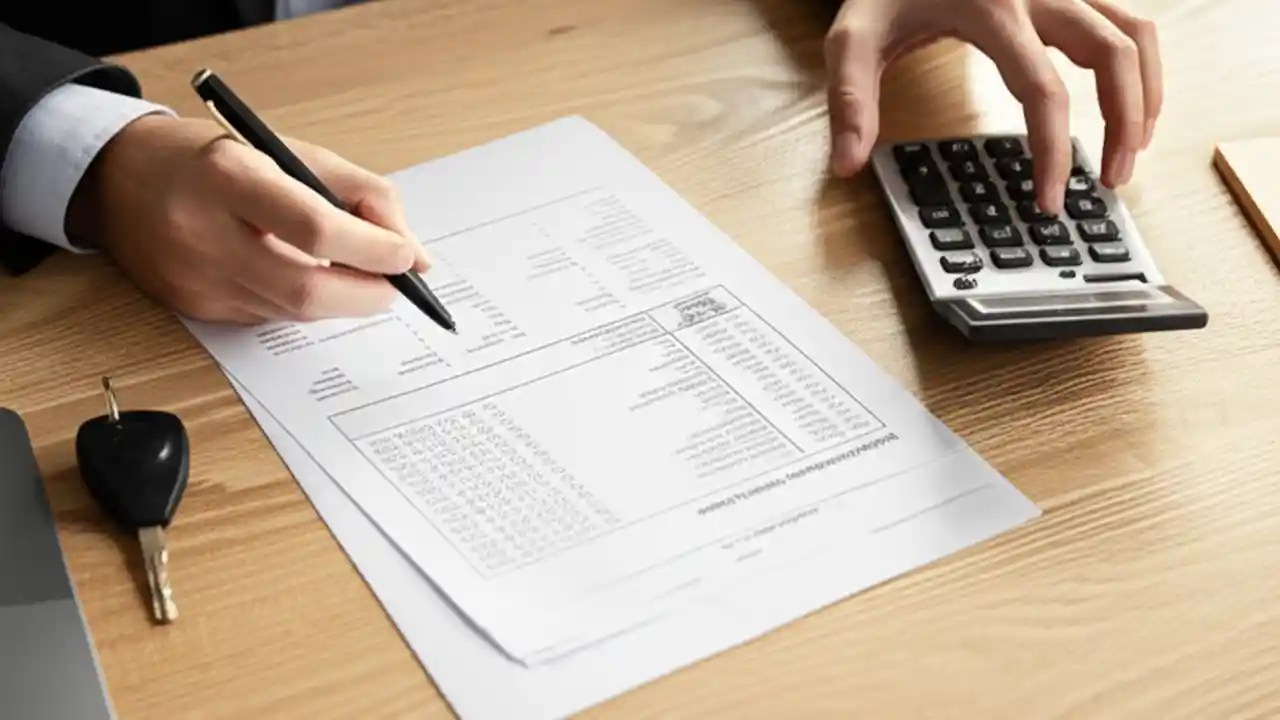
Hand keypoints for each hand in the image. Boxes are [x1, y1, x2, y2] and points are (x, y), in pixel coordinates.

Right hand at [68, 115, 429, 322]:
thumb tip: (414, 254)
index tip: (407, 255)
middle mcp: (204, 233)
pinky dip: (304, 302)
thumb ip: (361, 195)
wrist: (118, 178)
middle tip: (396, 284)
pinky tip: (304, 276)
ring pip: (295, 311)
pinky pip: (271, 317)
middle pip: (308, 290)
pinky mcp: (195, 309)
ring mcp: (196, 280)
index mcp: (229, 177)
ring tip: (358, 274)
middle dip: (368, 294)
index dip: (373, 249)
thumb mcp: (288, 150)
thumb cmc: (212, 159)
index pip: (317, 228)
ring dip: (342, 299)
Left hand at [824, 0, 1161, 213]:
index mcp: (993, 8)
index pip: (1042, 90)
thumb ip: (850, 101)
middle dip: (1123, 123)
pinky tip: (1130, 105)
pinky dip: (1139, 64)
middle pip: (1113, 56)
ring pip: (1136, 33)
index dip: (1052, 152)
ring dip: (1146, 93)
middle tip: (1110, 182)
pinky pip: (1126, 20)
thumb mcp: (853, 37)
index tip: (1048, 201)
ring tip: (1132, 150)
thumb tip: (847, 165)